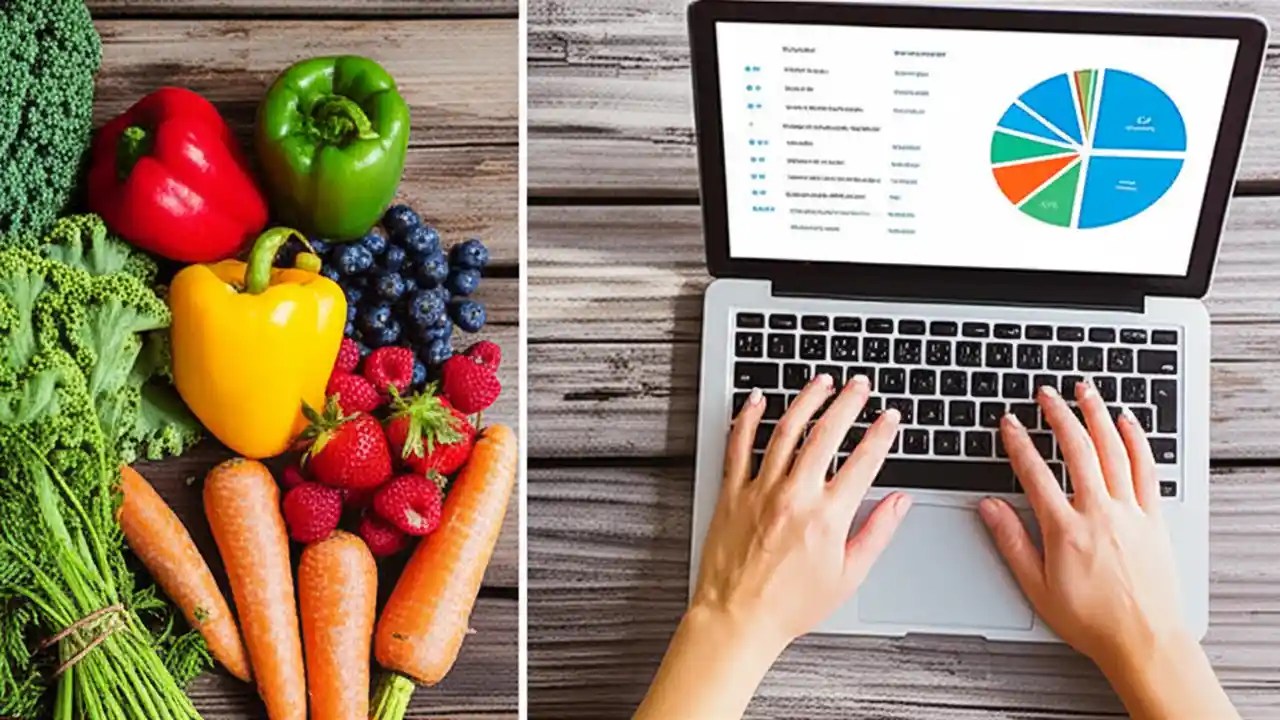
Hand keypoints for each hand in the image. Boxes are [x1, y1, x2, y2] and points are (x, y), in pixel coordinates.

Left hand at [693, 372, 910, 649]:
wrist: (739, 618)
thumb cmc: (791, 604)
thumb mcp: (848, 575)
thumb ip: (878, 532)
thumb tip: (900, 502)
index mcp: (828, 516)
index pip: (863, 461)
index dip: (881, 433)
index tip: (890, 417)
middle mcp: (795, 495)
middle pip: (827, 434)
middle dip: (848, 403)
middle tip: (859, 385)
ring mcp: (761, 490)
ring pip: (786, 430)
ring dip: (806, 400)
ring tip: (821, 382)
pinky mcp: (732, 493)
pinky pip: (739, 446)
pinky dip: (748, 418)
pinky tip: (759, 399)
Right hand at [980, 381, 1179, 668]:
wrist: (1144, 640)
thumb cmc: (1091, 620)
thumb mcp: (1036, 587)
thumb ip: (1011, 541)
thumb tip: (989, 508)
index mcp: (1066, 531)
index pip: (1035, 474)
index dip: (1018, 444)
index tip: (1008, 424)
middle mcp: (1099, 514)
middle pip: (1077, 450)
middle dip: (1057, 416)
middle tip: (1045, 394)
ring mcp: (1130, 512)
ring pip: (1113, 451)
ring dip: (1097, 415)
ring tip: (1085, 392)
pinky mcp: (1153, 517)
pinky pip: (1146, 469)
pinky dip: (1136, 440)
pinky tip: (1127, 422)